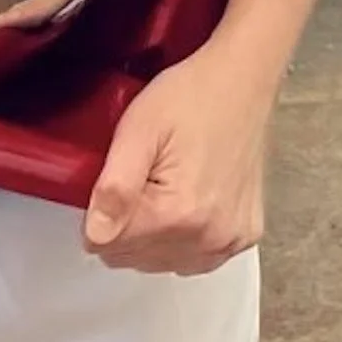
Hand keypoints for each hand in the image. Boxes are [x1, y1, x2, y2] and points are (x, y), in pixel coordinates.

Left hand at [82, 44, 275, 273]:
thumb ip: (114, 187)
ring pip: (163, 262)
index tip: (118, 178)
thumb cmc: (191, 96)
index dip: (101, 211)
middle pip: (135, 258)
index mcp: (178, 214)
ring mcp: (231, 240)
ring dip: (154, 235)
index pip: (107, 245)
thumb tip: (95, 236)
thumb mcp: (138, 130)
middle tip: (143, 177)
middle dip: (127, 224)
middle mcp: (209, 237)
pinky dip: (184, 238)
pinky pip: (196, 258)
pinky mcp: (246, 235)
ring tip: (165, 186)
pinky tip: (188, 201)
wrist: (242, 79)